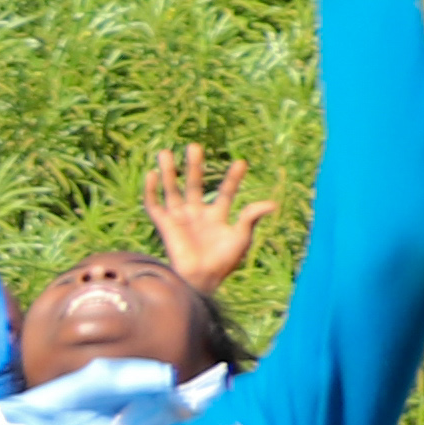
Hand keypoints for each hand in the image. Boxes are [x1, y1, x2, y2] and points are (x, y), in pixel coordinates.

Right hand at [143, 139, 268, 295]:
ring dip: (168, 172)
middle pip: (194, 184)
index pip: (226, 192)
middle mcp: (197, 214)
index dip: (233, 178)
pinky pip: (154, 205)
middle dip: (194, 166)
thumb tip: (272, 203)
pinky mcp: (165, 225)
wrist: (203, 278)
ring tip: (165, 152)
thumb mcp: (242, 237)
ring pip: (172, 190)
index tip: (242, 162)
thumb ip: (250, 217)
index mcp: (218, 216)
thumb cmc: (224, 261)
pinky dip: (151, 190)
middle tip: (194, 146)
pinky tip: (152, 175)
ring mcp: (180, 218)